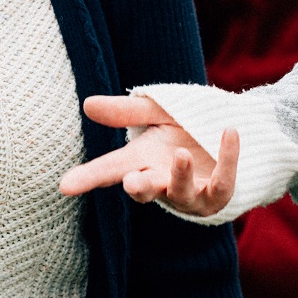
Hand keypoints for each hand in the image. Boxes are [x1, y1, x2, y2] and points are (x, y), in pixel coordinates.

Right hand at [58, 95, 238, 216]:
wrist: (231, 131)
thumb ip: (125, 112)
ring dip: (179, 176)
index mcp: (141, 161)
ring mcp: (190, 192)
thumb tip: (87, 104)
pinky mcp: (218, 193)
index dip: (88, 178)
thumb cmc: (186, 124)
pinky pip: (222, 183)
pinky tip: (229, 132)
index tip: (65, 186)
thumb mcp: (156, 112)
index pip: (109, 170)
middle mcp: (161, 180)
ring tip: (181, 154)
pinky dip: (227, 159)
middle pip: (143, 189)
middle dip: (137, 187)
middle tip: (131, 181)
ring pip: (181, 193)